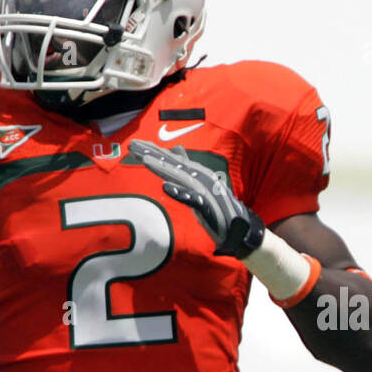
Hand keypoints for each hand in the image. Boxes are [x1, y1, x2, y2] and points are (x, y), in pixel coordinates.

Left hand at [128, 141, 264, 257]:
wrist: (238, 227)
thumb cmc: (217, 206)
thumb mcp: (198, 184)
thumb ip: (186, 167)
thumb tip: (176, 149)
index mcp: (196, 173)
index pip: (171, 159)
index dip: (152, 151)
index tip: (133, 144)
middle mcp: (200, 177)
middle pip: (172, 164)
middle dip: (152, 154)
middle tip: (132, 146)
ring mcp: (204, 191)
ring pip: (180, 177)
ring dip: (163, 168)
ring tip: (145, 160)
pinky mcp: (208, 207)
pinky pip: (191, 199)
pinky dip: (179, 192)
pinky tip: (165, 187)